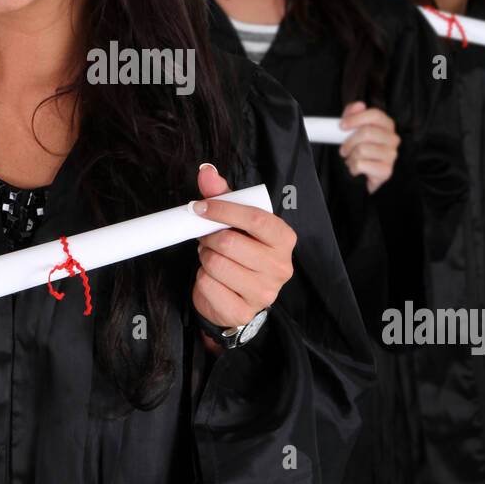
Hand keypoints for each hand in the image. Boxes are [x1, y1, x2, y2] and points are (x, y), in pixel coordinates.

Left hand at [191, 163, 295, 357]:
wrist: (237, 296)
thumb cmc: (240, 250)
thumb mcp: (235, 220)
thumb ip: (222, 194)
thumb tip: (206, 171)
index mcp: (284, 239)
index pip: (256, 218)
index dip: (224, 209)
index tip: (200, 207)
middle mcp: (281, 267)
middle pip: (230, 242)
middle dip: (209, 236)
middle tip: (207, 238)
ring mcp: (264, 293)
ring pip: (215, 263)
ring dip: (204, 257)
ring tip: (213, 257)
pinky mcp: (242, 312)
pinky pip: (207, 285)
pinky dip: (202, 279)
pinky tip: (213, 279)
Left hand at [338, 101, 399, 192]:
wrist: (368, 171)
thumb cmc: (362, 146)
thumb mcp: (355, 127)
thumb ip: (354, 112)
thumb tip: (359, 105)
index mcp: (387, 125)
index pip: (375, 115)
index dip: (356, 118)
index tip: (342, 126)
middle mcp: (393, 138)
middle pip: (366, 132)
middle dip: (349, 141)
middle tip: (343, 149)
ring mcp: (391, 155)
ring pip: (362, 150)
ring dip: (350, 156)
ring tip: (351, 159)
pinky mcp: (386, 170)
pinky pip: (361, 165)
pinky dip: (352, 167)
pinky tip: (356, 168)